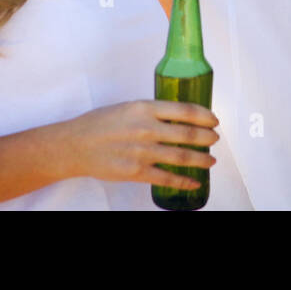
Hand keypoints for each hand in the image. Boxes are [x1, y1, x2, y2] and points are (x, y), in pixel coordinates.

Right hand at [54, 100, 218, 190]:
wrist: (75, 145)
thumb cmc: (100, 123)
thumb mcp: (127, 107)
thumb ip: (151, 111)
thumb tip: (178, 116)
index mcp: (145, 108)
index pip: (185, 110)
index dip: (205, 116)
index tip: (214, 120)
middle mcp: (146, 129)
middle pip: (188, 134)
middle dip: (207, 138)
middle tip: (215, 139)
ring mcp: (142, 152)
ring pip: (181, 157)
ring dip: (201, 160)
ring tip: (211, 160)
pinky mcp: (136, 172)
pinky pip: (167, 177)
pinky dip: (184, 181)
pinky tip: (194, 182)